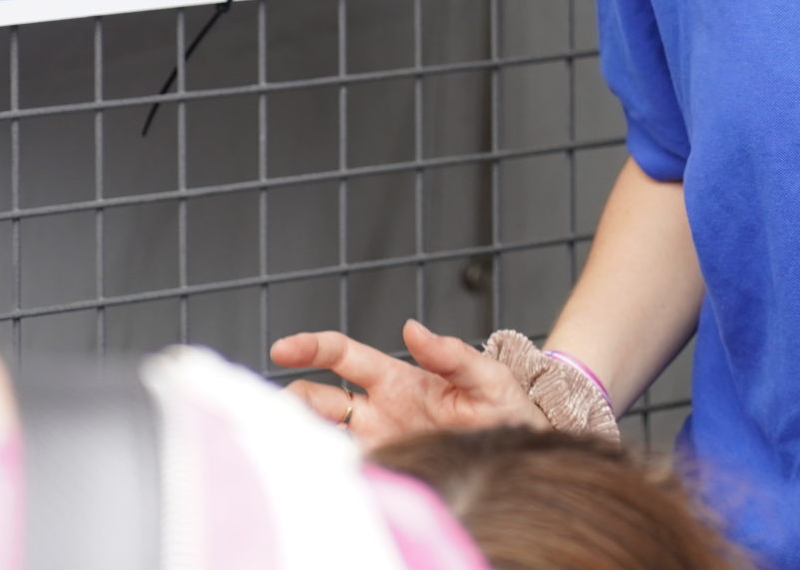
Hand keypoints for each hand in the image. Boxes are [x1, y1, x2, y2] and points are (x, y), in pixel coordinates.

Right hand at [270, 318, 548, 446]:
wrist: (519, 457)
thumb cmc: (504, 411)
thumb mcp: (487, 377)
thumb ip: (452, 354)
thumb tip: (412, 328)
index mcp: (397, 379)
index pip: (343, 355)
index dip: (312, 347)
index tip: (282, 348)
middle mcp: (378, 411)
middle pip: (317, 397)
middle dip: (291, 397)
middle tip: (280, 408)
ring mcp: (377, 443)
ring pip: (321, 434)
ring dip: (299, 433)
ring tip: (285, 439)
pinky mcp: (383, 471)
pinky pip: (344, 470)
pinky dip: (324, 468)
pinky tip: (317, 470)